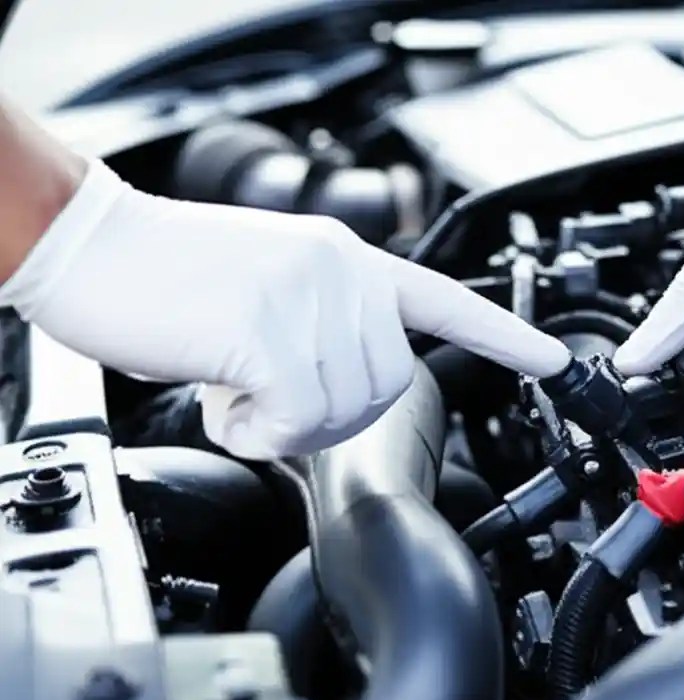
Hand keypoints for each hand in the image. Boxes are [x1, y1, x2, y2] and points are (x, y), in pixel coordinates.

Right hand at [0, 160, 570, 458]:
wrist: (91, 247)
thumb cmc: (171, 276)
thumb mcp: (272, 284)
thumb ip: (325, 325)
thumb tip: (341, 393)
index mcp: (349, 259)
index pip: (445, 301)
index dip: (505, 336)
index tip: (555, 361)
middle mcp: (343, 271)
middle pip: (387, 388)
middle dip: (329, 414)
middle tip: (265, 396)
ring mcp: (308, 297)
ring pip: (342, 411)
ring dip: (283, 424)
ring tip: (233, 382)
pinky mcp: (267, 331)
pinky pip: (293, 421)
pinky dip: (253, 432)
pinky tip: (220, 395)